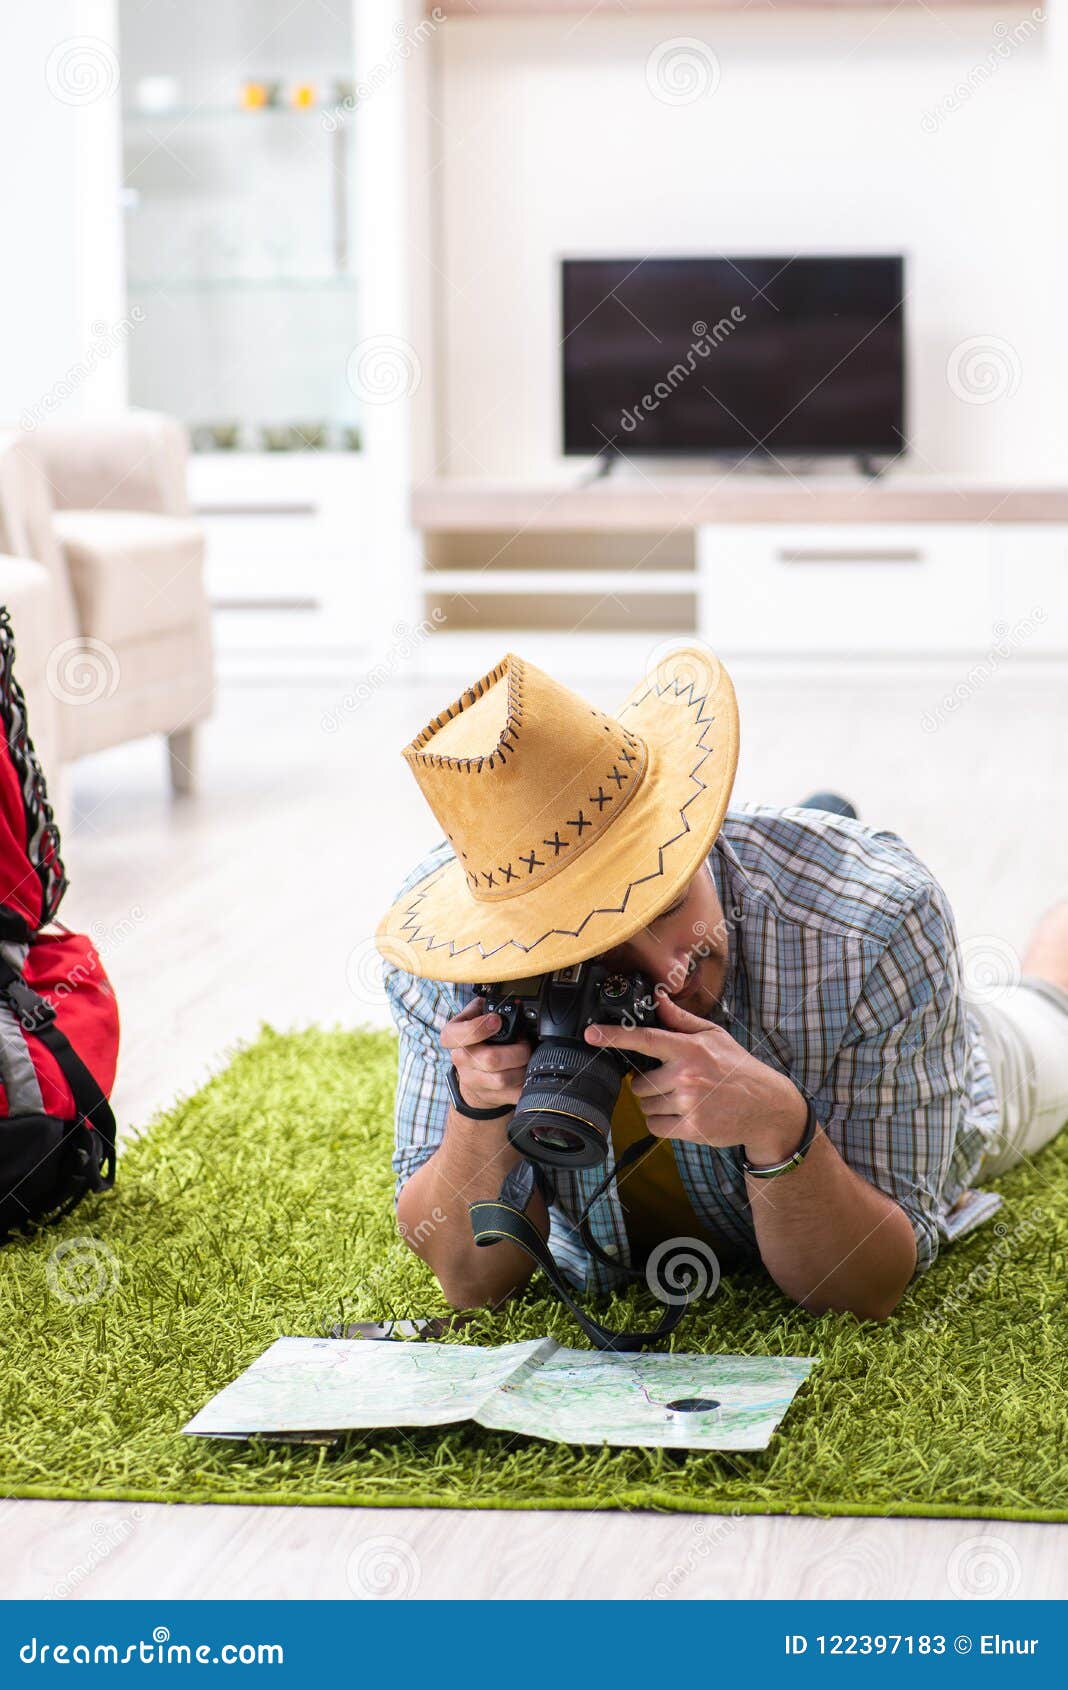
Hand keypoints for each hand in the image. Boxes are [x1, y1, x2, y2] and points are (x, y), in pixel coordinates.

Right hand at [440, 997, 532, 1114]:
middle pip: (490, 1059)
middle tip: (525, 1044)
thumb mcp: (474, 1017)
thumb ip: (484, 1006)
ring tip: (527, 1059)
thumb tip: (506, 1001)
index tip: (496, 1021)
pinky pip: (513, 1093)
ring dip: (523, 1067)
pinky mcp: (489, 1097)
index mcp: (453, 1037)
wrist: (474, 1077)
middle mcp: (461, 1060)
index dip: (478, 1028)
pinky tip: (526, 1073)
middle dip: (516, 1050)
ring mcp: (473, 1082)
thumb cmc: (478, 1041)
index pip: (456, 1035)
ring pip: (503, 1079)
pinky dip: (526, 1084)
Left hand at [584, 992, 806, 1160]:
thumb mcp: (714, 1036)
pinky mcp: (690, 1128)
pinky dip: (662, 1123)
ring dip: (656, 1104)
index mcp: (689, 1049)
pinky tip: (682, 1115)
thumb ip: (681, 1020)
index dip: (614, 1036)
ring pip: (645, 1105)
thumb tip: (659, 999)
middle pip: (638, 1082)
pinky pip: (655, 1126)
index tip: (591, 1034)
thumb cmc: (737, 1069)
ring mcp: (687, 1103)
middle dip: (648, 1083)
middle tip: (672, 1082)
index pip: (645, 1038)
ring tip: (682, 1099)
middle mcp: (686, 1075)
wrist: (764, 1107)